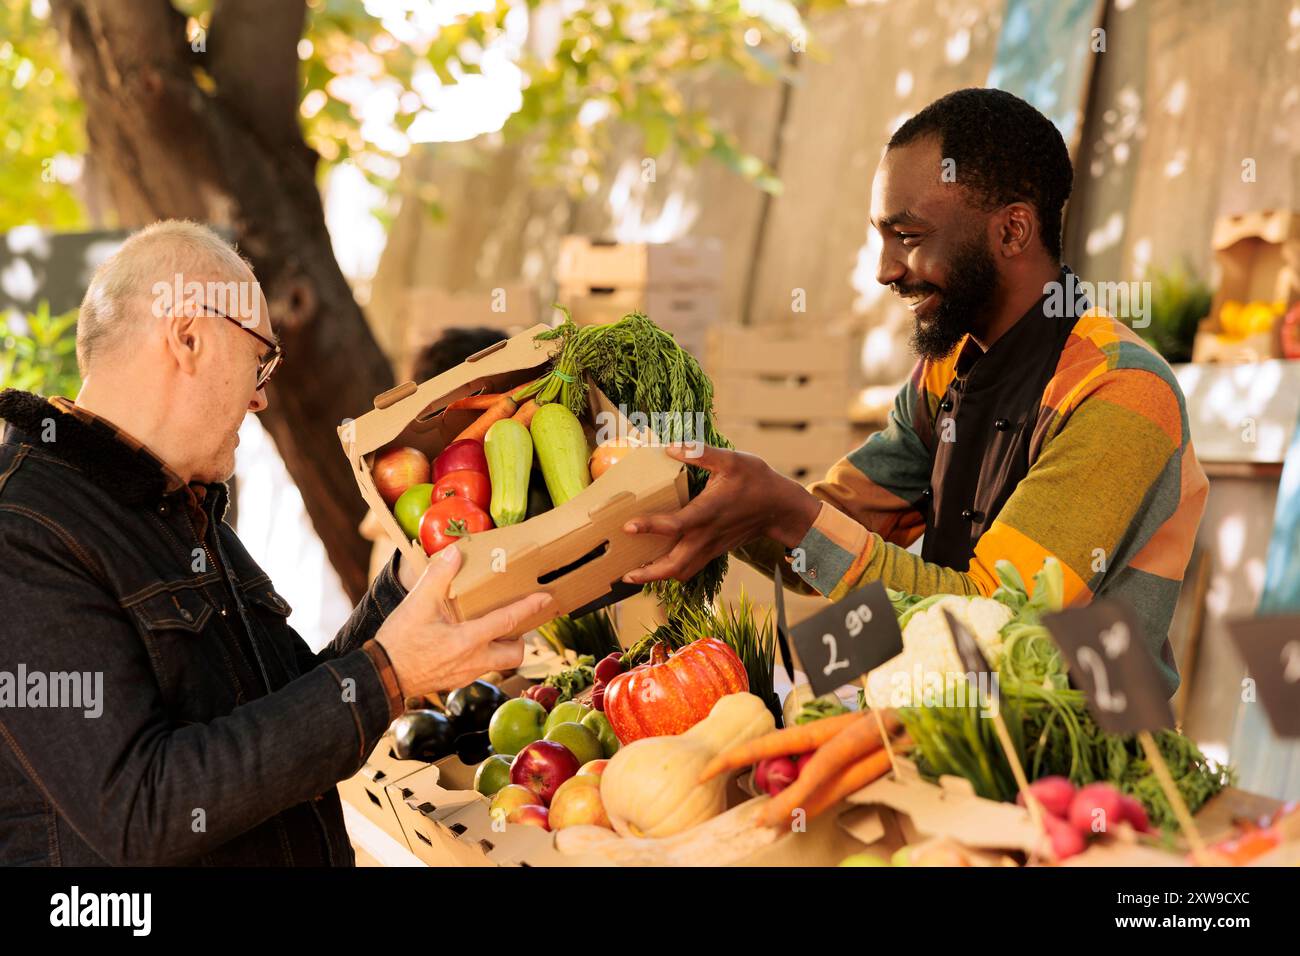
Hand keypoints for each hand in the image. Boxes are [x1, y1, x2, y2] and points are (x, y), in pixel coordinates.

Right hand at [377, 545, 553, 696]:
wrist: (382, 677)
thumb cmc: (400, 641)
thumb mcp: (417, 603)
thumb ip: (438, 576)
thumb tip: (455, 553)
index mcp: (468, 641)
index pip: (508, 622)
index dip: (529, 608)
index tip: (546, 598)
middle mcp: (474, 661)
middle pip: (514, 654)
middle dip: (521, 638)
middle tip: (515, 620)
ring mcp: (466, 675)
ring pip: (499, 663)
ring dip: (502, 646)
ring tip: (492, 628)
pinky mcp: (456, 681)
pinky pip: (481, 668)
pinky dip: (484, 654)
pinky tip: (468, 641)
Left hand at [621, 444, 821, 584]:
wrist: (781, 508)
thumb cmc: (757, 480)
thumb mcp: (732, 459)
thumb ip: (700, 452)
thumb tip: (670, 448)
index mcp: (709, 512)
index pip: (676, 525)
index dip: (651, 527)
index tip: (629, 526)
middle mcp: (707, 535)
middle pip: (675, 565)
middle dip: (649, 574)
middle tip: (623, 574)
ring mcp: (711, 546)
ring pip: (682, 572)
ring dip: (658, 577)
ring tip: (634, 575)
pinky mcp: (714, 550)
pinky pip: (690, 568)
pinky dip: (671, 572)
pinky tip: (656, 566)